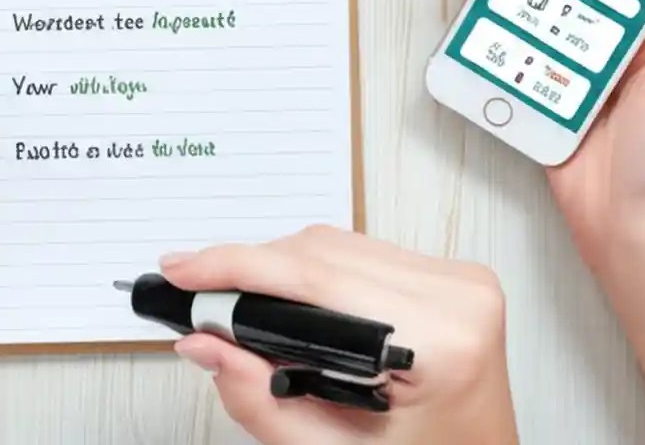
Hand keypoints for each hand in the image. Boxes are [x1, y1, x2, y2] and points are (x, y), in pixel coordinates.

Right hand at [161, 226, 517, 444]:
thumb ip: (259, 400)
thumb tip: (204, 344)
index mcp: (442, 340)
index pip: (315, 278)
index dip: (238, 268)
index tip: (185, 274)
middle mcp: (460, 296)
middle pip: (322, 251)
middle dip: (247, 270)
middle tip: (194, 297)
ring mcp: (460, 281)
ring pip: (337, 244)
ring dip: (278, 269)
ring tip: (234, 302)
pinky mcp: (452, 276)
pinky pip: (362, 252)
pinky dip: (314, 272)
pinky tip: (286, 298)